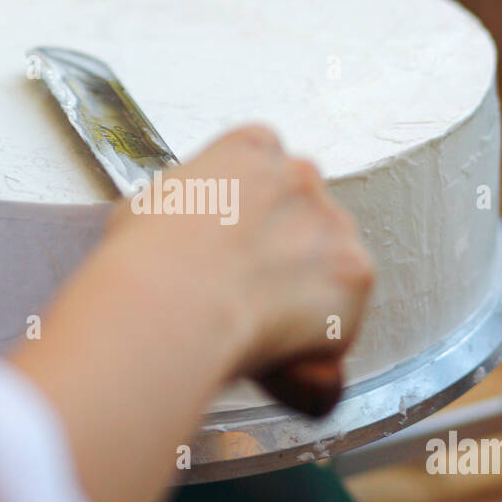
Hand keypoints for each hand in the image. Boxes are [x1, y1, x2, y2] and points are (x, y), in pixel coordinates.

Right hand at [107, 125, 374, 386]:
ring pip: (330, 267)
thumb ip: (187, 208)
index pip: (267, 168)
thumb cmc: (145, 261)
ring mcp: (334, 224)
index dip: (250, 214)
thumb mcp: (148, 208)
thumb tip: (182, 236)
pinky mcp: (355, 275)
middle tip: (246, 293)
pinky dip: (317, 344)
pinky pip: (343, 317)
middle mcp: (301, 176)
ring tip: (255, 329)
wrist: (170, 304)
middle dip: (285, 254)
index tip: (234, 244)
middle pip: (305, 216)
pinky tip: (275, 353)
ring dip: (303, 298)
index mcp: (250, 149)